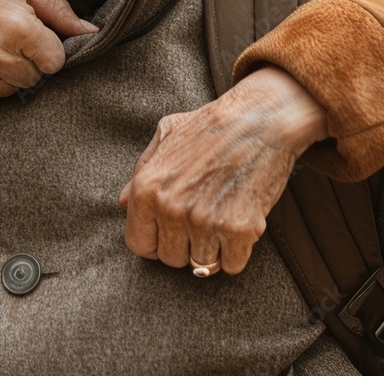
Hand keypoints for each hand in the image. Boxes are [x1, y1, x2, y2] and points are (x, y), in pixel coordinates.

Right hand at [0, 0, 95, 109]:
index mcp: (17, 26)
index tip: (34, 35)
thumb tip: (92, 33)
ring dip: (4, 74)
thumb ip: (60, 11)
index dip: (46, 48)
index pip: (55, 63)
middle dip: (26, 60)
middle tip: (7, 36)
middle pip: (32, 78)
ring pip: (8, 92)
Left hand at [118, 66, 325, 274]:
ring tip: (222, 214)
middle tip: (202, 216)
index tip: (171, 229)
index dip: (156, 239)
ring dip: (213, 246)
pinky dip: (238, 251)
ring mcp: (205, 221)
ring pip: (201, 265)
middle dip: (186, 243)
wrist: (260, 117)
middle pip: (172, 259)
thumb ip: (142, 170)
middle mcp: (171, 208)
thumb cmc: (212, 124)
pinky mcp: (239, 230)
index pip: (139, 245)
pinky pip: (231, 265)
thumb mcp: (167, 134)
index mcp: (148, 188)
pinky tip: (241, 221)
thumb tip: (123, 203)